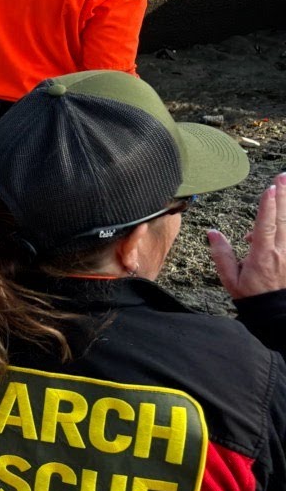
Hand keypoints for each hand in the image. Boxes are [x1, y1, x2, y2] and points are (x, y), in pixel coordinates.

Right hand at [208, 173, 285, 298]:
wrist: (276, 313)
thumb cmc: (253, 296)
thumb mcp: (230, 279)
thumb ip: (222, 254)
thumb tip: (212, 232)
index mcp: (263, 255)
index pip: (266, 225)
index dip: (268, 206)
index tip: (270, 188)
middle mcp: (281, 251)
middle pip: (284, 218)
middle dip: (283, 196)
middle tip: (283, 176)